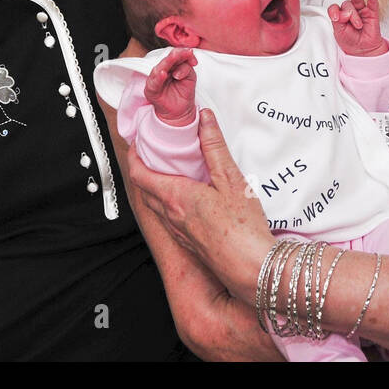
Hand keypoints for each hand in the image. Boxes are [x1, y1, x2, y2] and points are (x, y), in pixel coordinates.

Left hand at [126, 109, 273, 303]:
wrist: (253, 269)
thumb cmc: (243, 228)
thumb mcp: (231, 179)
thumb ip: (214, 146)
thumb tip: (204, 119)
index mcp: (176, 197)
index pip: (140, 174)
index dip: (135, 156)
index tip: (139, 141)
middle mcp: (172, 216)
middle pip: (145, 190)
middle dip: (144, 169)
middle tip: (154, 152)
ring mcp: (180, 233)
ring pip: (157, 206)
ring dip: (156, 188)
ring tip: (171, 172)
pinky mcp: (191, 244)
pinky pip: (170, 219)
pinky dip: (170, 204)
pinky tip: (188, 200)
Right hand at [144, 48, 197, 125]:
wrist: (180, 111)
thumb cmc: (183, 93)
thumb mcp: (190, 77)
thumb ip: (187, 68)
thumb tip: (182, 66)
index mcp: (171, 66)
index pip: (175, 55)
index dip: (183, 53)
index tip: (192, 54)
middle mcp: (162, 71)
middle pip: (167, 60)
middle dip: (176, 55)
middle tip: (184, 52)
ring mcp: (155, 80)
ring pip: (159, 68)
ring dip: (167, 62)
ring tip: (174, 57)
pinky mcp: (151, 90)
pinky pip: (154, 83)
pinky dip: (158, 78)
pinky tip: (163, 74)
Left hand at [329, 0, 387, 56]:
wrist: (362, 50)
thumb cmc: (350, 41)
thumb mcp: (339, 32)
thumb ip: (338, 21)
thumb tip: (343, 13)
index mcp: (340, 15)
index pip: (335, 8)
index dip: (334, 11)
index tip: (335, 18)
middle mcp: (351, 11)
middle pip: (346, 5)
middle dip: (348, 14)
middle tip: (350, 22)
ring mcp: (361, 11)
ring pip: (356, 1)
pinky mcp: (372, 13)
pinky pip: (372, 2)